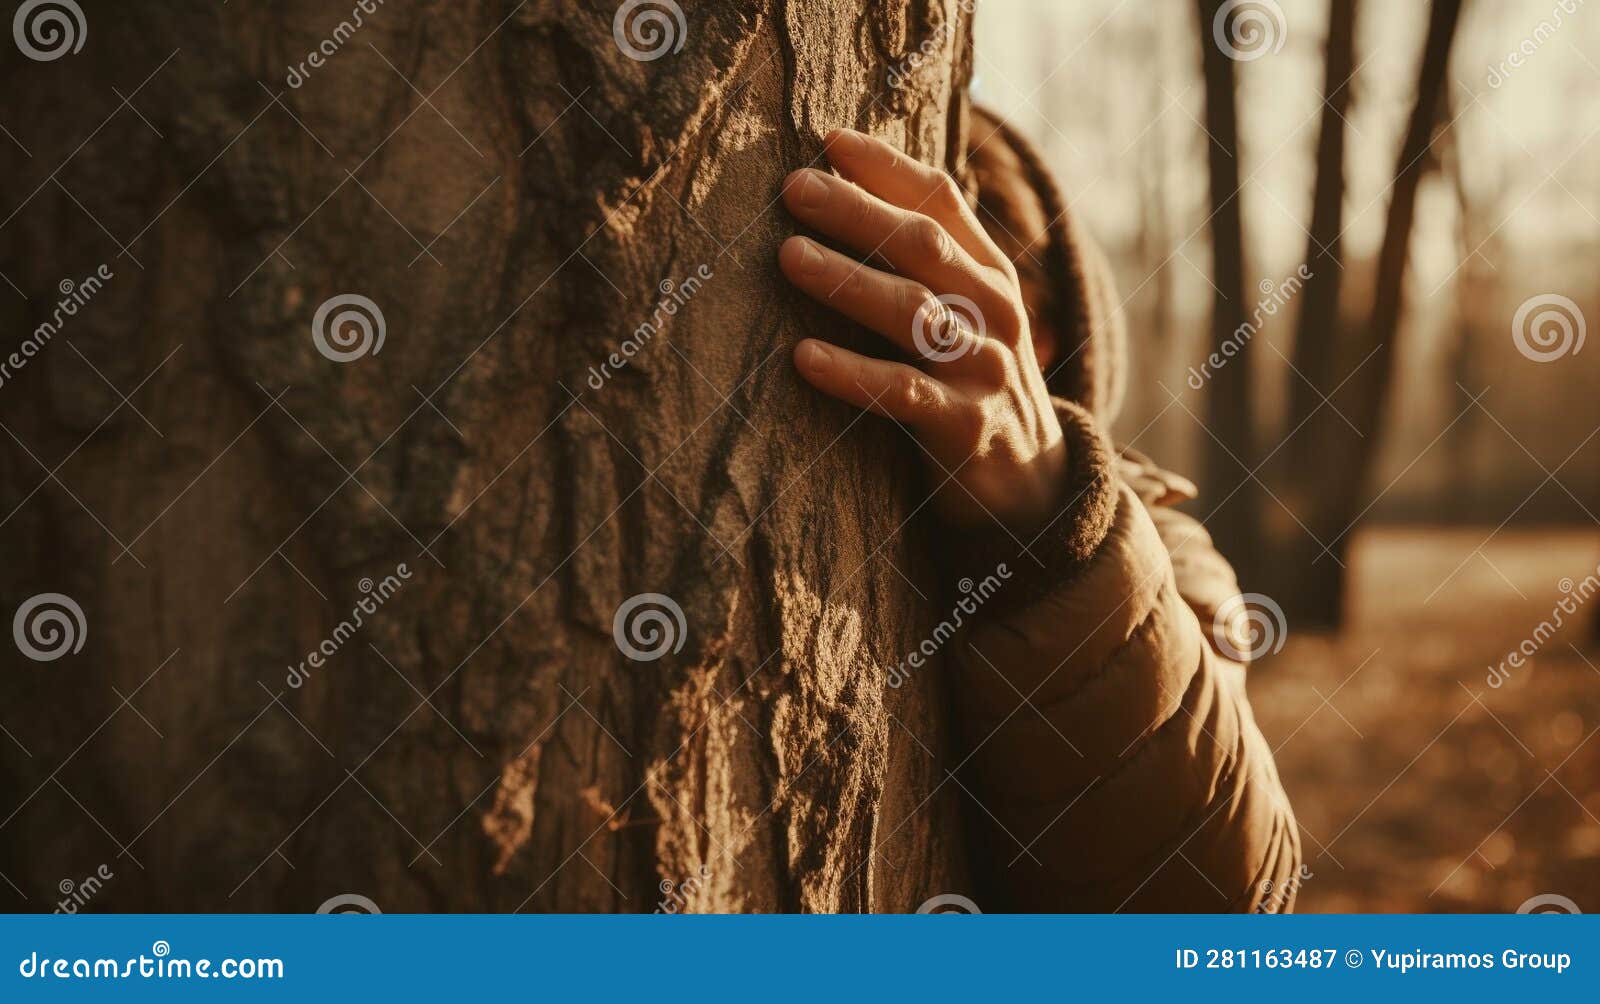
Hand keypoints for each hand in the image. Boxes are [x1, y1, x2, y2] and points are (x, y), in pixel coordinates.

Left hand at [778, 129, 1066, 531]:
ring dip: (848, 281)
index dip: (887, 167)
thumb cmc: (975, 385)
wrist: (1033, 486)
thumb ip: (927, 264)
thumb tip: (846, 193)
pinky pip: (901, 392)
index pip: (941, 202)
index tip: (828, 141)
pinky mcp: (964, 426)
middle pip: (922, 247)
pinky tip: (804, 358)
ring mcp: (983, 369)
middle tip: (795, 188)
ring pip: (913, 312)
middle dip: (857, 212)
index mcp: (989, 273)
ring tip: (788, 256)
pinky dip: (851, 373)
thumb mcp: (966, 315)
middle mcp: (994, 312)